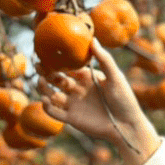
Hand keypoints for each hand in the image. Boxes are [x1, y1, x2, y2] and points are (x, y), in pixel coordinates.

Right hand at [38, 38, 160, 164]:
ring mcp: (74, 104)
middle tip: (37, 64)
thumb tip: (92, 39)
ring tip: (40, 81)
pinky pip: (55, 112)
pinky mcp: (72, 119)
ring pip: (52, 95)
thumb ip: (104, 59)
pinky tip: (45, 100)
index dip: (58, 60)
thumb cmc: (125, 99)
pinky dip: (47, 107)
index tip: (47, 51)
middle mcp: (78, 90)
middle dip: (46, 72)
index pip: (69, 67)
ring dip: (43, 88)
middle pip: (56, 79)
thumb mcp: (115, 77)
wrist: (127, 125)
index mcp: (87, 78)